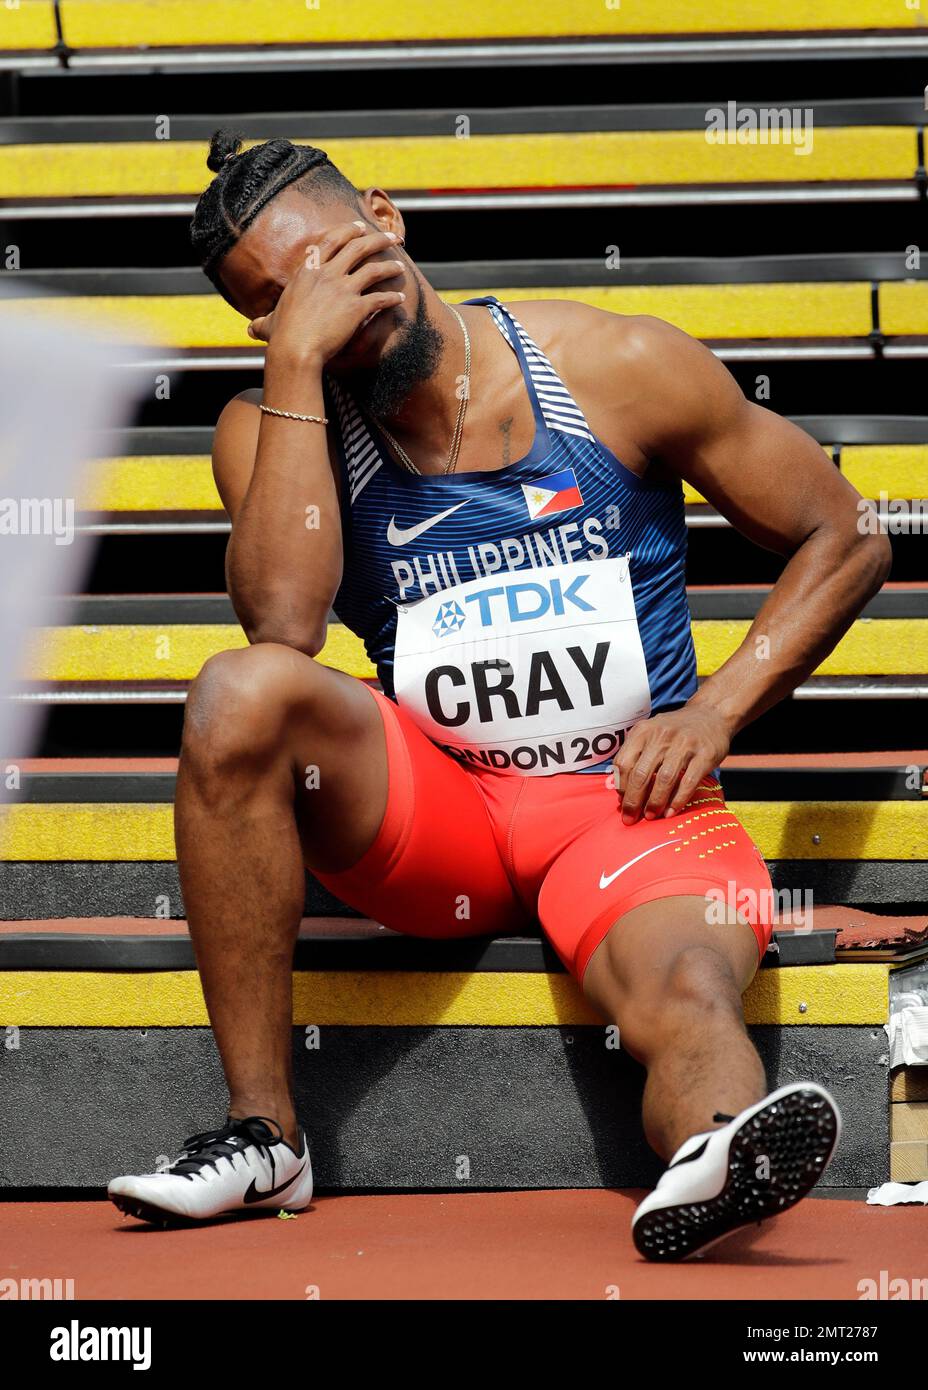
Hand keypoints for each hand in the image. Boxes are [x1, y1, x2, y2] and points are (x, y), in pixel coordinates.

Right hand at [248, 221, 405, 364]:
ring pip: (374, 269)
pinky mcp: (356, 308)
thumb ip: (262, 323)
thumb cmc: (281, 338)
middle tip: (392, 238)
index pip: (331, 241)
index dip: (348, 231)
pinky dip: (392, 297)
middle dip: (378, 239)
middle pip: (358, 247)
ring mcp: (343, 289)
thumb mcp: (268, 324)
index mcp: (308, 272)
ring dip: (390, 266)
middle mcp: (326, 274)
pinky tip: (400, 298)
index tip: (361, 227)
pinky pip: (380, 298)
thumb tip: (249, 330)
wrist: (295, 350)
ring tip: (401, 266)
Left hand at [611, 701, 732, 823]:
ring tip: (650, 816)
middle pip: (641, 774)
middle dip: (633, 801)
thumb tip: (615, 786)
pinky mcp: (705, 754)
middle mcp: (662, 736)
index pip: (624, 763)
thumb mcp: (650, 733)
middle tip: (630, 819)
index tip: (622, 803)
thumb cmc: (675, 730)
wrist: (711, 714)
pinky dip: (678, 800)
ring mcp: (684, 744)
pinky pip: (688, 782)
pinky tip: (671, 812)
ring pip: (664, 780)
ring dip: (654, 802)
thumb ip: (634, 754)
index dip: (620, 787)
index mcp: (643, 731)